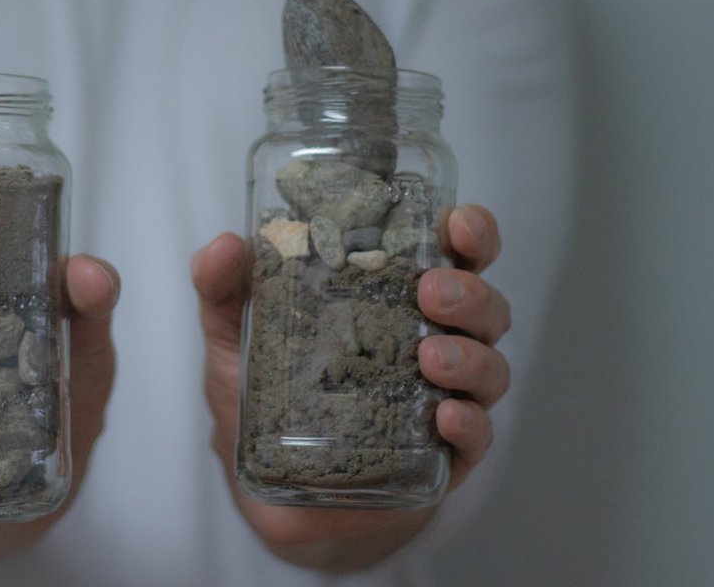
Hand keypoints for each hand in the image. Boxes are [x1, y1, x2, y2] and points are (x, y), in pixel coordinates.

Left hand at [193, 204, 508, 572]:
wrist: (268, 492)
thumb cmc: (263, 398)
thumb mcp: (233, 336)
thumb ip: (223, 288)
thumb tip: (223, 245)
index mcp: (395, 298)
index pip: (452, 254)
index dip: (470, 232)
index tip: (455, 223)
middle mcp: (432, 342)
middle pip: (484, 305)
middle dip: (470, 292)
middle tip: (431, 292)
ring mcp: (443, 400)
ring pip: (490, 368)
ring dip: (470, 356)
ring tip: (430, 358)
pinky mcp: (441, 459)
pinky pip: (477, 439)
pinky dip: (469, 424)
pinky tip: (445, 417)